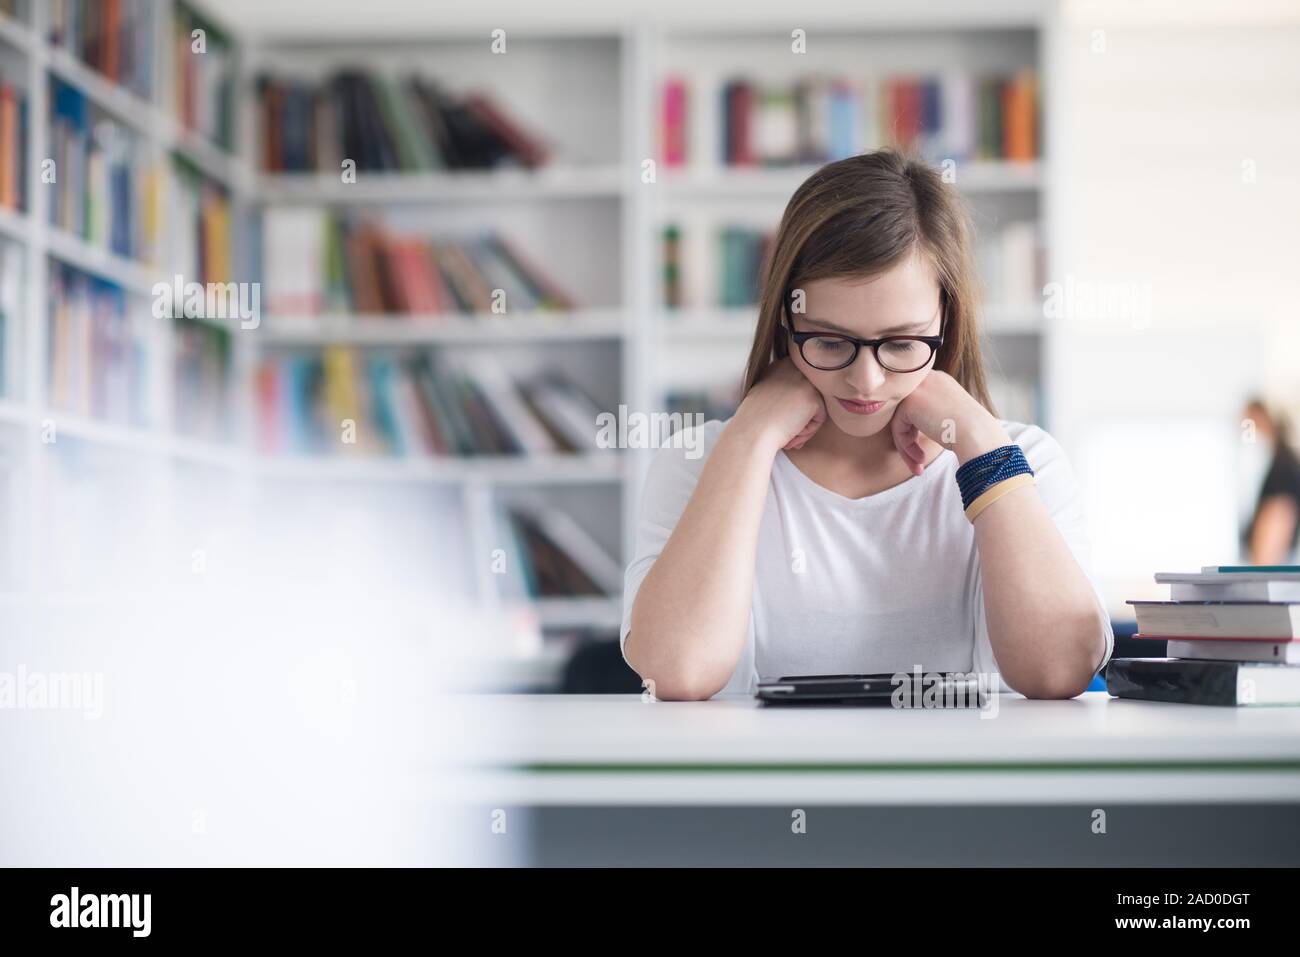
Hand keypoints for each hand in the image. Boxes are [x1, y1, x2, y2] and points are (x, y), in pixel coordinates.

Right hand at [733, 356, 827, 451]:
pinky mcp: (812, 397)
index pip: (801, 387)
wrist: (751, 432)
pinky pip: (820, 418)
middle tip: (782, 426)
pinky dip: (807, 431)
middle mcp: (793, 367)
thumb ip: (783, 388)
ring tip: (785, 430)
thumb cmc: (754, 422)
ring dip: (803, 424)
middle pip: (810, 396)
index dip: (791, 407)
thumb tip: (801, 399)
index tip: (777, 416)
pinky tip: (791, 431)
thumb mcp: (765, 393)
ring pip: (816, 407)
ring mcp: (804, 381)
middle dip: (799, 415)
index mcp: (780, 365)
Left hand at [888, 370, 1010, 474]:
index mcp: (938, 380)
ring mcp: (917, 388)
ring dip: (907, 447)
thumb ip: (929, 415)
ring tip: (919, 464)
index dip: (914, 429)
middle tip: (919, 461)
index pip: (914, 404)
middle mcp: (927, 378)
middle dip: (908, 439)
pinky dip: (906, 446)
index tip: (922, 449)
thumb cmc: (971, 432)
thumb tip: (907, 428)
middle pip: (904, 412)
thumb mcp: (949, 417)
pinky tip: (920, 459)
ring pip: (899, 421)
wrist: (979, 435)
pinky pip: (898, 427)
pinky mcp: (910, 402)